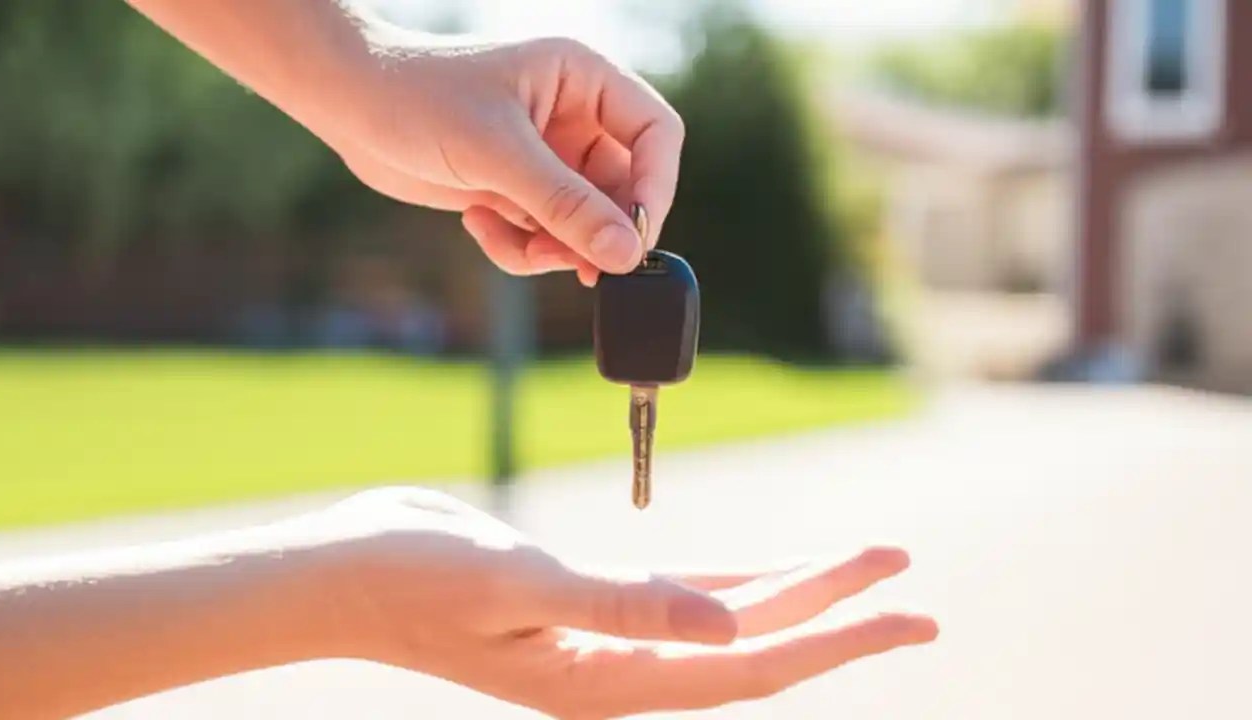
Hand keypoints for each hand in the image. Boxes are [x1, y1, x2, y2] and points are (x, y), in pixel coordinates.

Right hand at [306, 488, 937, 718]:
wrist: (344, 572)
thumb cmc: (415, 578)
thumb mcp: (520, 583)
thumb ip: (625, 604)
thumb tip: (730, 625)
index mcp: (611, 679)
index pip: (750, 664)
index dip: (836, 638)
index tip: (909, 613)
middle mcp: (621, 672)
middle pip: (755, 644)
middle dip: (837, 612)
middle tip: (913, 584)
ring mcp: (606, 643)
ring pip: (727, 619)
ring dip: (796, 592)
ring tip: (865, 564)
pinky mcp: (589, 606)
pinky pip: (685, 596)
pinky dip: (738, 580)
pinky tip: (772, 570)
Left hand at [327, 34, 682, 286]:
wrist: (346, 105)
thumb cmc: (417, 97)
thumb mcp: (496, 152)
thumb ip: (565, 205)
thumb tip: (626, 254)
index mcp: (583, 80)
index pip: (657, 134)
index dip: (655, 187)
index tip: (635, 237)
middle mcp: (573, 117)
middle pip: (625, 189)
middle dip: (597, 232)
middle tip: (576, 266)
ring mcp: (546, 158)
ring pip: (584, 223)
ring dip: (554, 247)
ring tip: (514, 241)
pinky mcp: (516, 190)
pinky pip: (544, 237)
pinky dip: (519, 247)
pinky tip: (478, 224)